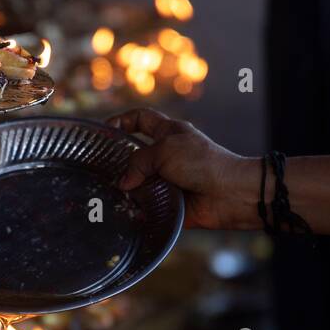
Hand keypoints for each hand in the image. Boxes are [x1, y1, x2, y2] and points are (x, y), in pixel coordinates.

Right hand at [108, 109, 261, 231]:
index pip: (141, 119)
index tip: (104, 131)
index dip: (122, 121)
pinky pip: (146, 204)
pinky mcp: (167, 201)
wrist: (228, 194)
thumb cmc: (202, 163)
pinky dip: (137, 207)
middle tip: (101, 169)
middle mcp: (166, 155)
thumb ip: (139, 162)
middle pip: (134, 153)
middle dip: (119, 161)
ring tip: (110, 192)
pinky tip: (126, 210)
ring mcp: (166, 178)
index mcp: (168, 133)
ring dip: (126, 188)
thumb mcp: (166, 150)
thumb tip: (123, 183)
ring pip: (138, 181)